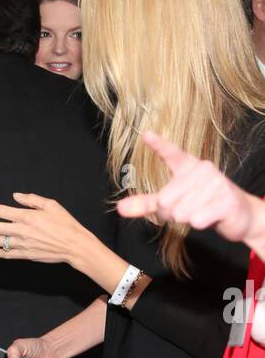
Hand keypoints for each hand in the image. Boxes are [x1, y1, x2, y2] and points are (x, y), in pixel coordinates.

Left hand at [0, 193, 89, 265]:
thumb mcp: (51, 204)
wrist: (73, 244)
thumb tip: (15, 196)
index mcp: (26, 216)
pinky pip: (6, 255)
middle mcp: (21, 231)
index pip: (2, 211)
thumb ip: (31, 199)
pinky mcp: (25, 255)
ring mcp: (22, 244)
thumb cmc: (65, 223)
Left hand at [117, 130, 264, 257]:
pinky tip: (209, 216)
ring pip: (180, 213)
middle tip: (189, 209)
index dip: (159, 145)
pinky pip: (196, 219)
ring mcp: (216, 183)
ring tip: (201, 211)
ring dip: (187, 219)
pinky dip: (199, 223)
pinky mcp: (226, 200)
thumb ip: (146, 204)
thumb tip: (119, 208)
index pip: (171, 154)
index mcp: (189, 167)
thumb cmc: (202, 205)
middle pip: (165, 201)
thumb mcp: (172, 203)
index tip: (146, 135)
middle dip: (171, 214)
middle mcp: (202, 170)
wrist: (239, 215)